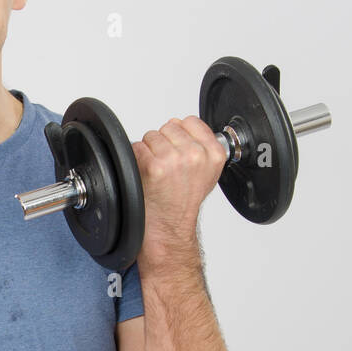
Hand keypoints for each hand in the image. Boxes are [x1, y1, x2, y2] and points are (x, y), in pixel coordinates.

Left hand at [131, 116, 226, 263]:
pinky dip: (137, 160)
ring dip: (149, 152)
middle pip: (169, 127)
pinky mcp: (154, 166)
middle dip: (164, 144)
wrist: (169, 229)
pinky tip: (147, 177)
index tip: (179, 153)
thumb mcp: (206, 173)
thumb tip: (181, 124)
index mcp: (214, 154)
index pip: (191, 121)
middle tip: (167, 170)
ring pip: (151, 136)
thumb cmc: (182, 204)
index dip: (180, 135)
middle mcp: (196, 155)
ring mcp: (174, 160)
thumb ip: (200, 145)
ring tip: (157, 175)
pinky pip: (137, 147)